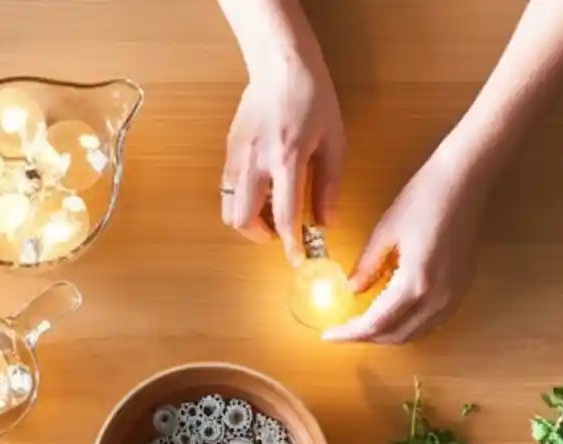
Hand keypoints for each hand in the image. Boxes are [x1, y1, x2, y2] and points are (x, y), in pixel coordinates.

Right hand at [221, 58, 345, 264]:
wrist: (281, 65)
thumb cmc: (313, 99)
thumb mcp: (335, 143)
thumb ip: (329, 186)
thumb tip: (326, 221)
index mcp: (286, 161)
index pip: (284, 218)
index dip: (290, 245)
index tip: (298, 259)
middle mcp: (255, 163)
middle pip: (241, 220)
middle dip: (260, 237)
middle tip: (279, 235)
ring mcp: (237, 156)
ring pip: (229, 207)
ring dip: (248, 220)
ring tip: (271, 213)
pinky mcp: (229, 149)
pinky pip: (228, 188)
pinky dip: (242, 200)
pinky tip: (262, 191)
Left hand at [322, 153, 489, 343]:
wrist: (464, 181)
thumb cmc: (424, 198)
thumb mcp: (385, 232)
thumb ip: (367, 266)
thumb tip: (351, 290)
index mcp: (415, 283)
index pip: (376, 324)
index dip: (349, 333)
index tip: (328, 335)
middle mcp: (438, 297)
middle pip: (396, 335)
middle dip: (366, 337)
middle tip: (343, 330)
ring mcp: (454, 296)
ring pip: (416, 333)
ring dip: (388, 334)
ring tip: (363, 324)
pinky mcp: (462, 289)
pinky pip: (432, 321)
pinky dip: (408, 324)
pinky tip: (393, 313)